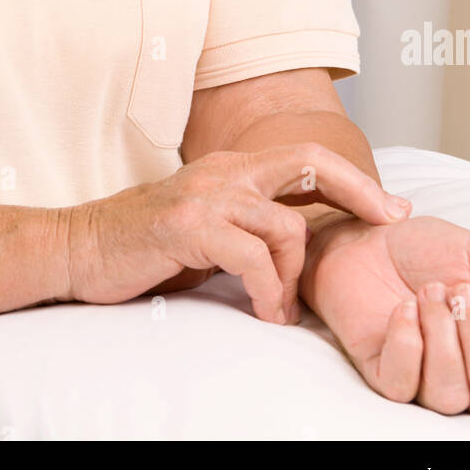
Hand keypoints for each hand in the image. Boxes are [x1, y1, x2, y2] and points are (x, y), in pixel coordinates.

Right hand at [62, 144, 411, 324]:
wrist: (79, 248)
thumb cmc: (145, 246)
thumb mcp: (207, 227)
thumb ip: (248, 227)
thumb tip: (298, 250)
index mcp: (231, 167)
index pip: (305, 157)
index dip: (353, 178)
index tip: (389, 207)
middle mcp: (224, 170)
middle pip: (309, 162)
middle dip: (358, 192)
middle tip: (389, 224)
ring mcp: (206, 194)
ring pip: (285, 224)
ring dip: (295, 276)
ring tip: (282, 311)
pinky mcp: (187, 225)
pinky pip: (250, 256)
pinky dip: (267, 290)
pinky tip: (263, 311)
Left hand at [299, 213, 469, 418]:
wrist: (362, 236)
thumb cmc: (422, 249)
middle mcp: (467, 373)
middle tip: (462, 292)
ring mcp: (424, 378)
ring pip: (451, 397)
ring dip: (442, 337)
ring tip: (429, 292)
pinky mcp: (384, 374)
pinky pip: (403, 386)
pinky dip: (407, 343)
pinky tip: (403, 308)